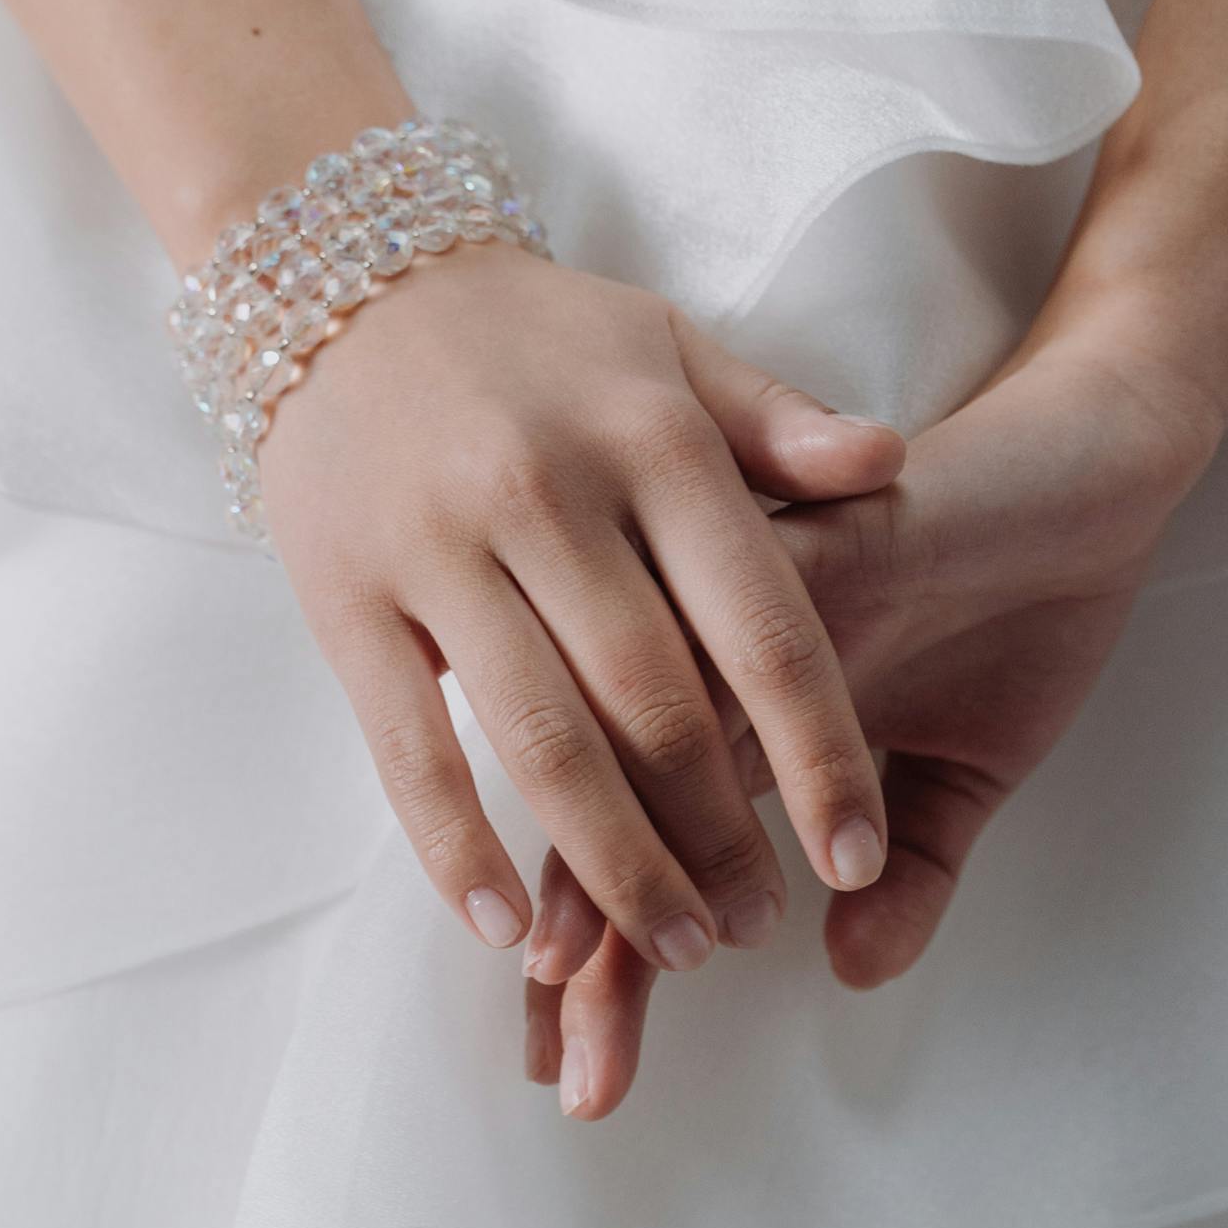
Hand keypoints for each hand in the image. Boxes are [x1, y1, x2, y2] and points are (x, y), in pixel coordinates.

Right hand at [259, 243, 905, 973]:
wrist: (336, 280)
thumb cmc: (536, 338)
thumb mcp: (671, 352)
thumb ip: (779, 426)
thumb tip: (891, 465)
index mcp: (652, 443)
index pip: (761, 626)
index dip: (819, 753)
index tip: (858, 854)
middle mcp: (550, 497)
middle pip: (657, 708)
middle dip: (719, 836)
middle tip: (762, 924)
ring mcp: (441, 550)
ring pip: (544, 744)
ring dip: (617, 866)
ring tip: (676, 946)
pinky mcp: (347, 598)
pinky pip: (409, 748)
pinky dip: (459, 848)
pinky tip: (509, 928)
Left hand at [523, 319, 1225, 1112]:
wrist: (1097, 463)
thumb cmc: (1017, 600)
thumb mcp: (966, 771)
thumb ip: (907, 867)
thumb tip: (851, 971)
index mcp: (735, 711)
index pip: (644, 850)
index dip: (606, 965)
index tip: (573, 1077)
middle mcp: (718, 653)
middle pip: (616, 808)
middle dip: (591, 950)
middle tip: (570, 1067)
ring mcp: (754, 595)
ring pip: (648, 731)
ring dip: (620, 857)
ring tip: (580, 967)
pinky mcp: (823, 539)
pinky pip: (750, 639)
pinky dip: (737, 734)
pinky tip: (714, 828)